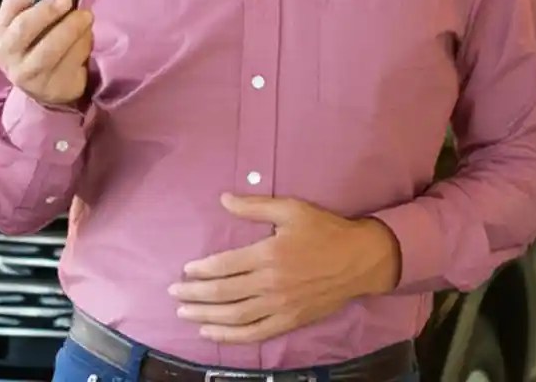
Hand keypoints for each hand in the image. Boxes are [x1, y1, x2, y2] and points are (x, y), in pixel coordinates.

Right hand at [0, 0, 92, 106]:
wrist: (43, 89)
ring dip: (73, 28)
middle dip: (47, 11)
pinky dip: (84, 44)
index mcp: (0, 38)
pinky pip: (73, 60)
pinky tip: (86, 38)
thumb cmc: (35, 48)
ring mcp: (32, 77)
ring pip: (53, 47)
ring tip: (85, 17)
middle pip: (25, 29)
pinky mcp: (56, 88)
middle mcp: (10, 59)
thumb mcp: (24, 29)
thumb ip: (27, 7)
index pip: (6, 12)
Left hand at [168, 194, 400, 343]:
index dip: (201, 271)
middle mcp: (271, 283)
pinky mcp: (290, 321)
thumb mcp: (291, 209)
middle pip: (224, 293)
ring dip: (206, 317)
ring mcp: (281, 305)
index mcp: (268, 254)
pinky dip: (231, 336)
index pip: (224, 266)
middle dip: (194, 295)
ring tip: (185, 314)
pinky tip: (212, 333)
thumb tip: (223, 199)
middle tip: (174, 293)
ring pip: (235, 316)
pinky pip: (255, 333)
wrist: (361, 259)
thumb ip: (254, 205)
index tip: (185, 272)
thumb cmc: (325, 231)